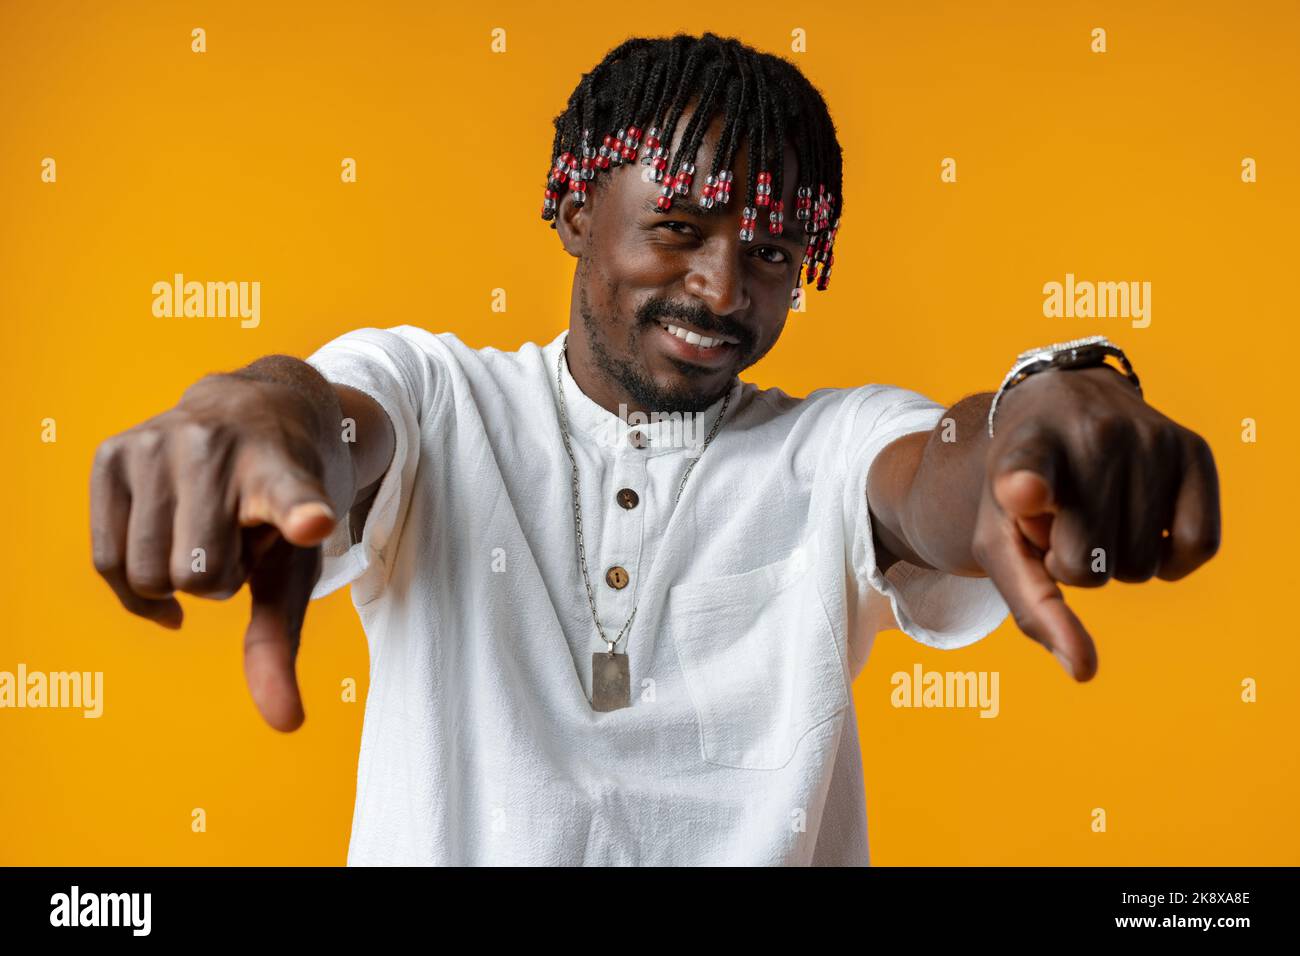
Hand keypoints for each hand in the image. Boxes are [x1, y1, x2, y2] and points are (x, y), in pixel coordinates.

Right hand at [90, 369, 352, 730]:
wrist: (256, 410)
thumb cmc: (283, 502)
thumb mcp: (294, 563)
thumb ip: (281, 641)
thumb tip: (285, 724)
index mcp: (283, 473)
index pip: (291, 498)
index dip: (301, 515)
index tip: (315, 523)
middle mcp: (218, 448)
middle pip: (196, 578)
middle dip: (215, 579)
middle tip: (238, 537)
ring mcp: (158, 441)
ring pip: (144, 573)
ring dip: (173, 572)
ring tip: (206, 527)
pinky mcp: (111, 451)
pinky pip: (104, 558)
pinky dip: (131, 577)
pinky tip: (163, 547)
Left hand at [972, 365, 1220, 680]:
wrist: (1058, 407)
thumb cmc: (1022, 489)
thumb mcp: (1001, 538)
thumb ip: (1031, 605)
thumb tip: (1084, 670)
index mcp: (1022, 448)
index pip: (1024, 470)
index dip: (1024, 486)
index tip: (1023, 492)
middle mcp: (1088, 433)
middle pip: (1088, 568)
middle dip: (1070, 563)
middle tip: (1058, 521)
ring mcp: (1148, 436)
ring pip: (1141, 566)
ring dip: (1114, 557)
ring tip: (1091, 510)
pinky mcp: (1196, 448)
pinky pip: (1200, 548)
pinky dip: (1169, 558)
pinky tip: (1138, 523)